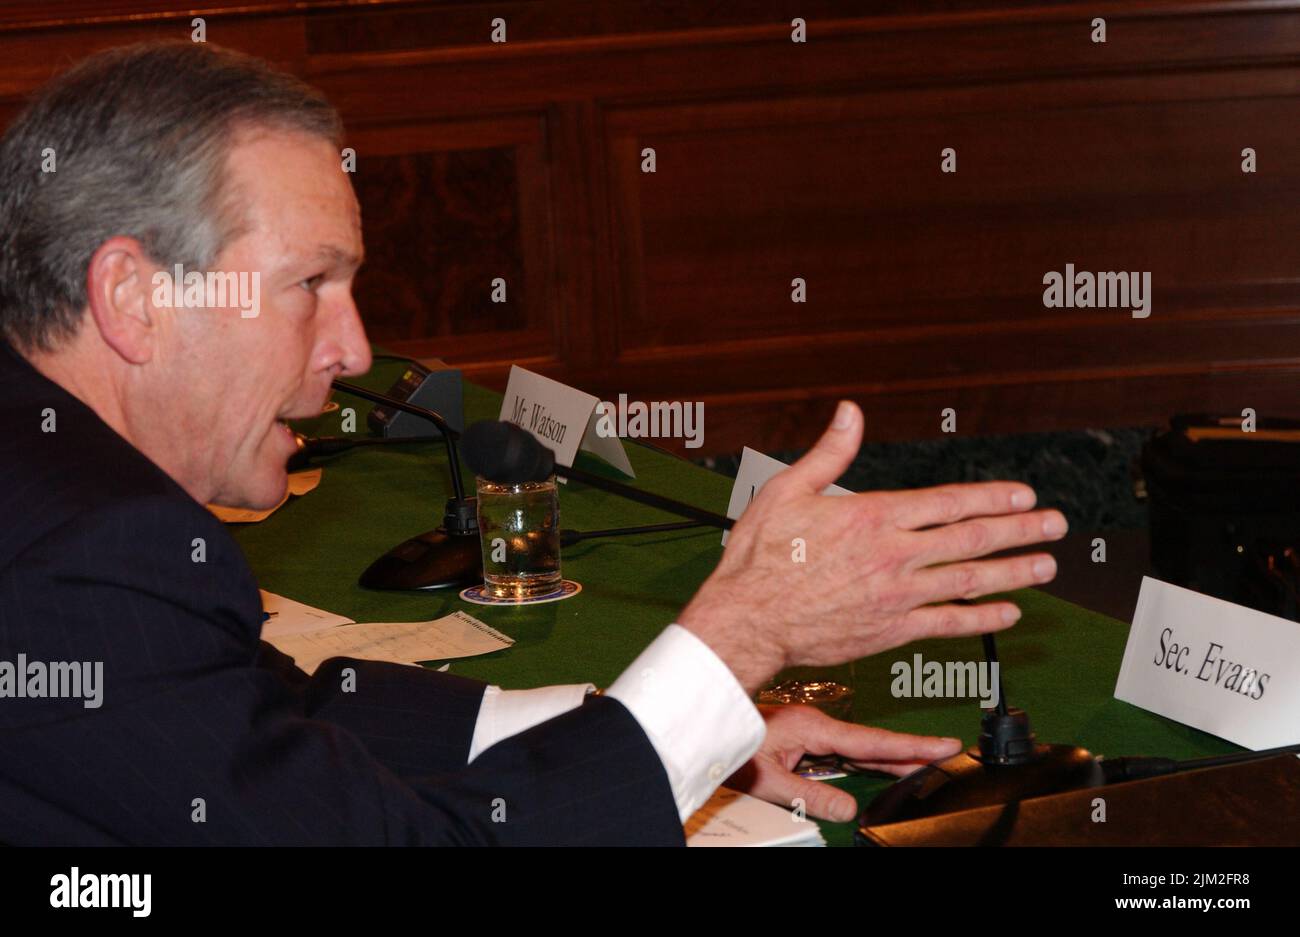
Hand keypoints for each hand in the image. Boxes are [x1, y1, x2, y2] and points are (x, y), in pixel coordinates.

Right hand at [679, 400, 1066, 693]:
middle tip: (1054, 524)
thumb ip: (829, 452)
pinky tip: (1009, 613)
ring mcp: (898, 596)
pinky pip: (949, 623)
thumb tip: (850, 413)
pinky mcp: (891, 631)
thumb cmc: (761, 556)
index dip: (992, 498)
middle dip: (1020, 530)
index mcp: (874, 516)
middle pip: (972, 538)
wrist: (748, 619)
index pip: (949, 503)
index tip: (1023, 495)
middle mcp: (895, 555)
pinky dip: (982, 618)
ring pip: (970, 579)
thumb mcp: (787, 489)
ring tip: (1047, 564)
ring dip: (1014, 571)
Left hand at [726, 704, 961, 822]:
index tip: (943, 745)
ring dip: (890, 755)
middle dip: (909, 749)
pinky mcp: (801, 737)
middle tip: (947, 753)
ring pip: (859, 746)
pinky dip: (866, 758)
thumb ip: (809, 796)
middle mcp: (815, 725)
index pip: (871, 742)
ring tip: (924, 763)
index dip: (910, 747)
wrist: (699, 727)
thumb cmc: (728, 750)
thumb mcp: (767, 780)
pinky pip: (842, 749)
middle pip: (872, 742)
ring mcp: (808, 730)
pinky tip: (882, 766)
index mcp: (812, 727)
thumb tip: (850, 809)